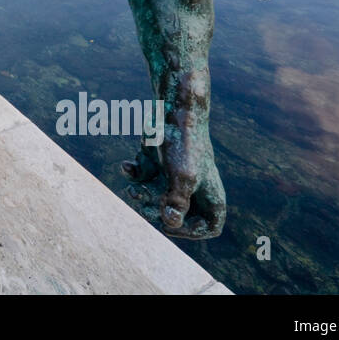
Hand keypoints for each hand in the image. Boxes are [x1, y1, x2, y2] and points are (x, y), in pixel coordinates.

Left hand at [121, 100, 225, 239]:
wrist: (171, 108)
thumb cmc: (183, 143)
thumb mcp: (182, 177)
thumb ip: (177, 203)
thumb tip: (170, 223)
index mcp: (211, 192)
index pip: (210, 226)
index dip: (192, 231)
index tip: (172, 224)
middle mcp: (194, 185)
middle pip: (177, 214)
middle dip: (157, 211)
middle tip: (145, 206)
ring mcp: (175, 173)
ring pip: (157, 197)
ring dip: (142, 195)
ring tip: (133, 188)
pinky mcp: (158, 161)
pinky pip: (144, 177)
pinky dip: (133, 174)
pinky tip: (127, 166)